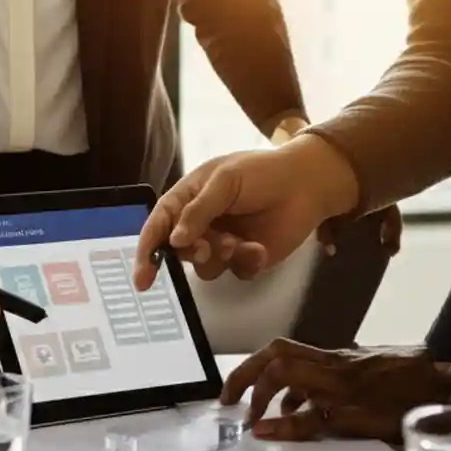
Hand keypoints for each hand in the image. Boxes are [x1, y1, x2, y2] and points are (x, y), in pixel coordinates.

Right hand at [133, 134, 359, 290]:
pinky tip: (259, 248)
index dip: (147, 251)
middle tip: (208, 248)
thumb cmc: (262, 172)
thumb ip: (198, 210)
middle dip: (193, 252)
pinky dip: (247, 263)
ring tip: (240, 242)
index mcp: (189, 198)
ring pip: (207, 268)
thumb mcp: (225, 181)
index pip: (158, 226)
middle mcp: (202, 223)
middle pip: (180, 251)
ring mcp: (223, 242)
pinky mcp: (247, 258)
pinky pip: (236, 273)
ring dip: (221, 257)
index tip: (142, 278)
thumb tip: (173, 240)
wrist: (307, 184)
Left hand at [221, 338, 450, 441]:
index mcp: (337, 358)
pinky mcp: (356, 411)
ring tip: (247, 415)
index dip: (253, 364)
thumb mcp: (370, 371)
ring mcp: (343, 387)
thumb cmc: (412, 379)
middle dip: (245, 374)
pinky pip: (312, 417)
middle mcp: (335, 367)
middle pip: (277, 355)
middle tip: (228, 397)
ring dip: (259, 393)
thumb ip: (338, 378)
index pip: (284, 349)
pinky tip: (267, 430)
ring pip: (288, 372)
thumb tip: (306, 398)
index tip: (237, 384)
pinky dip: (284, 424)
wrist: (446, 382)